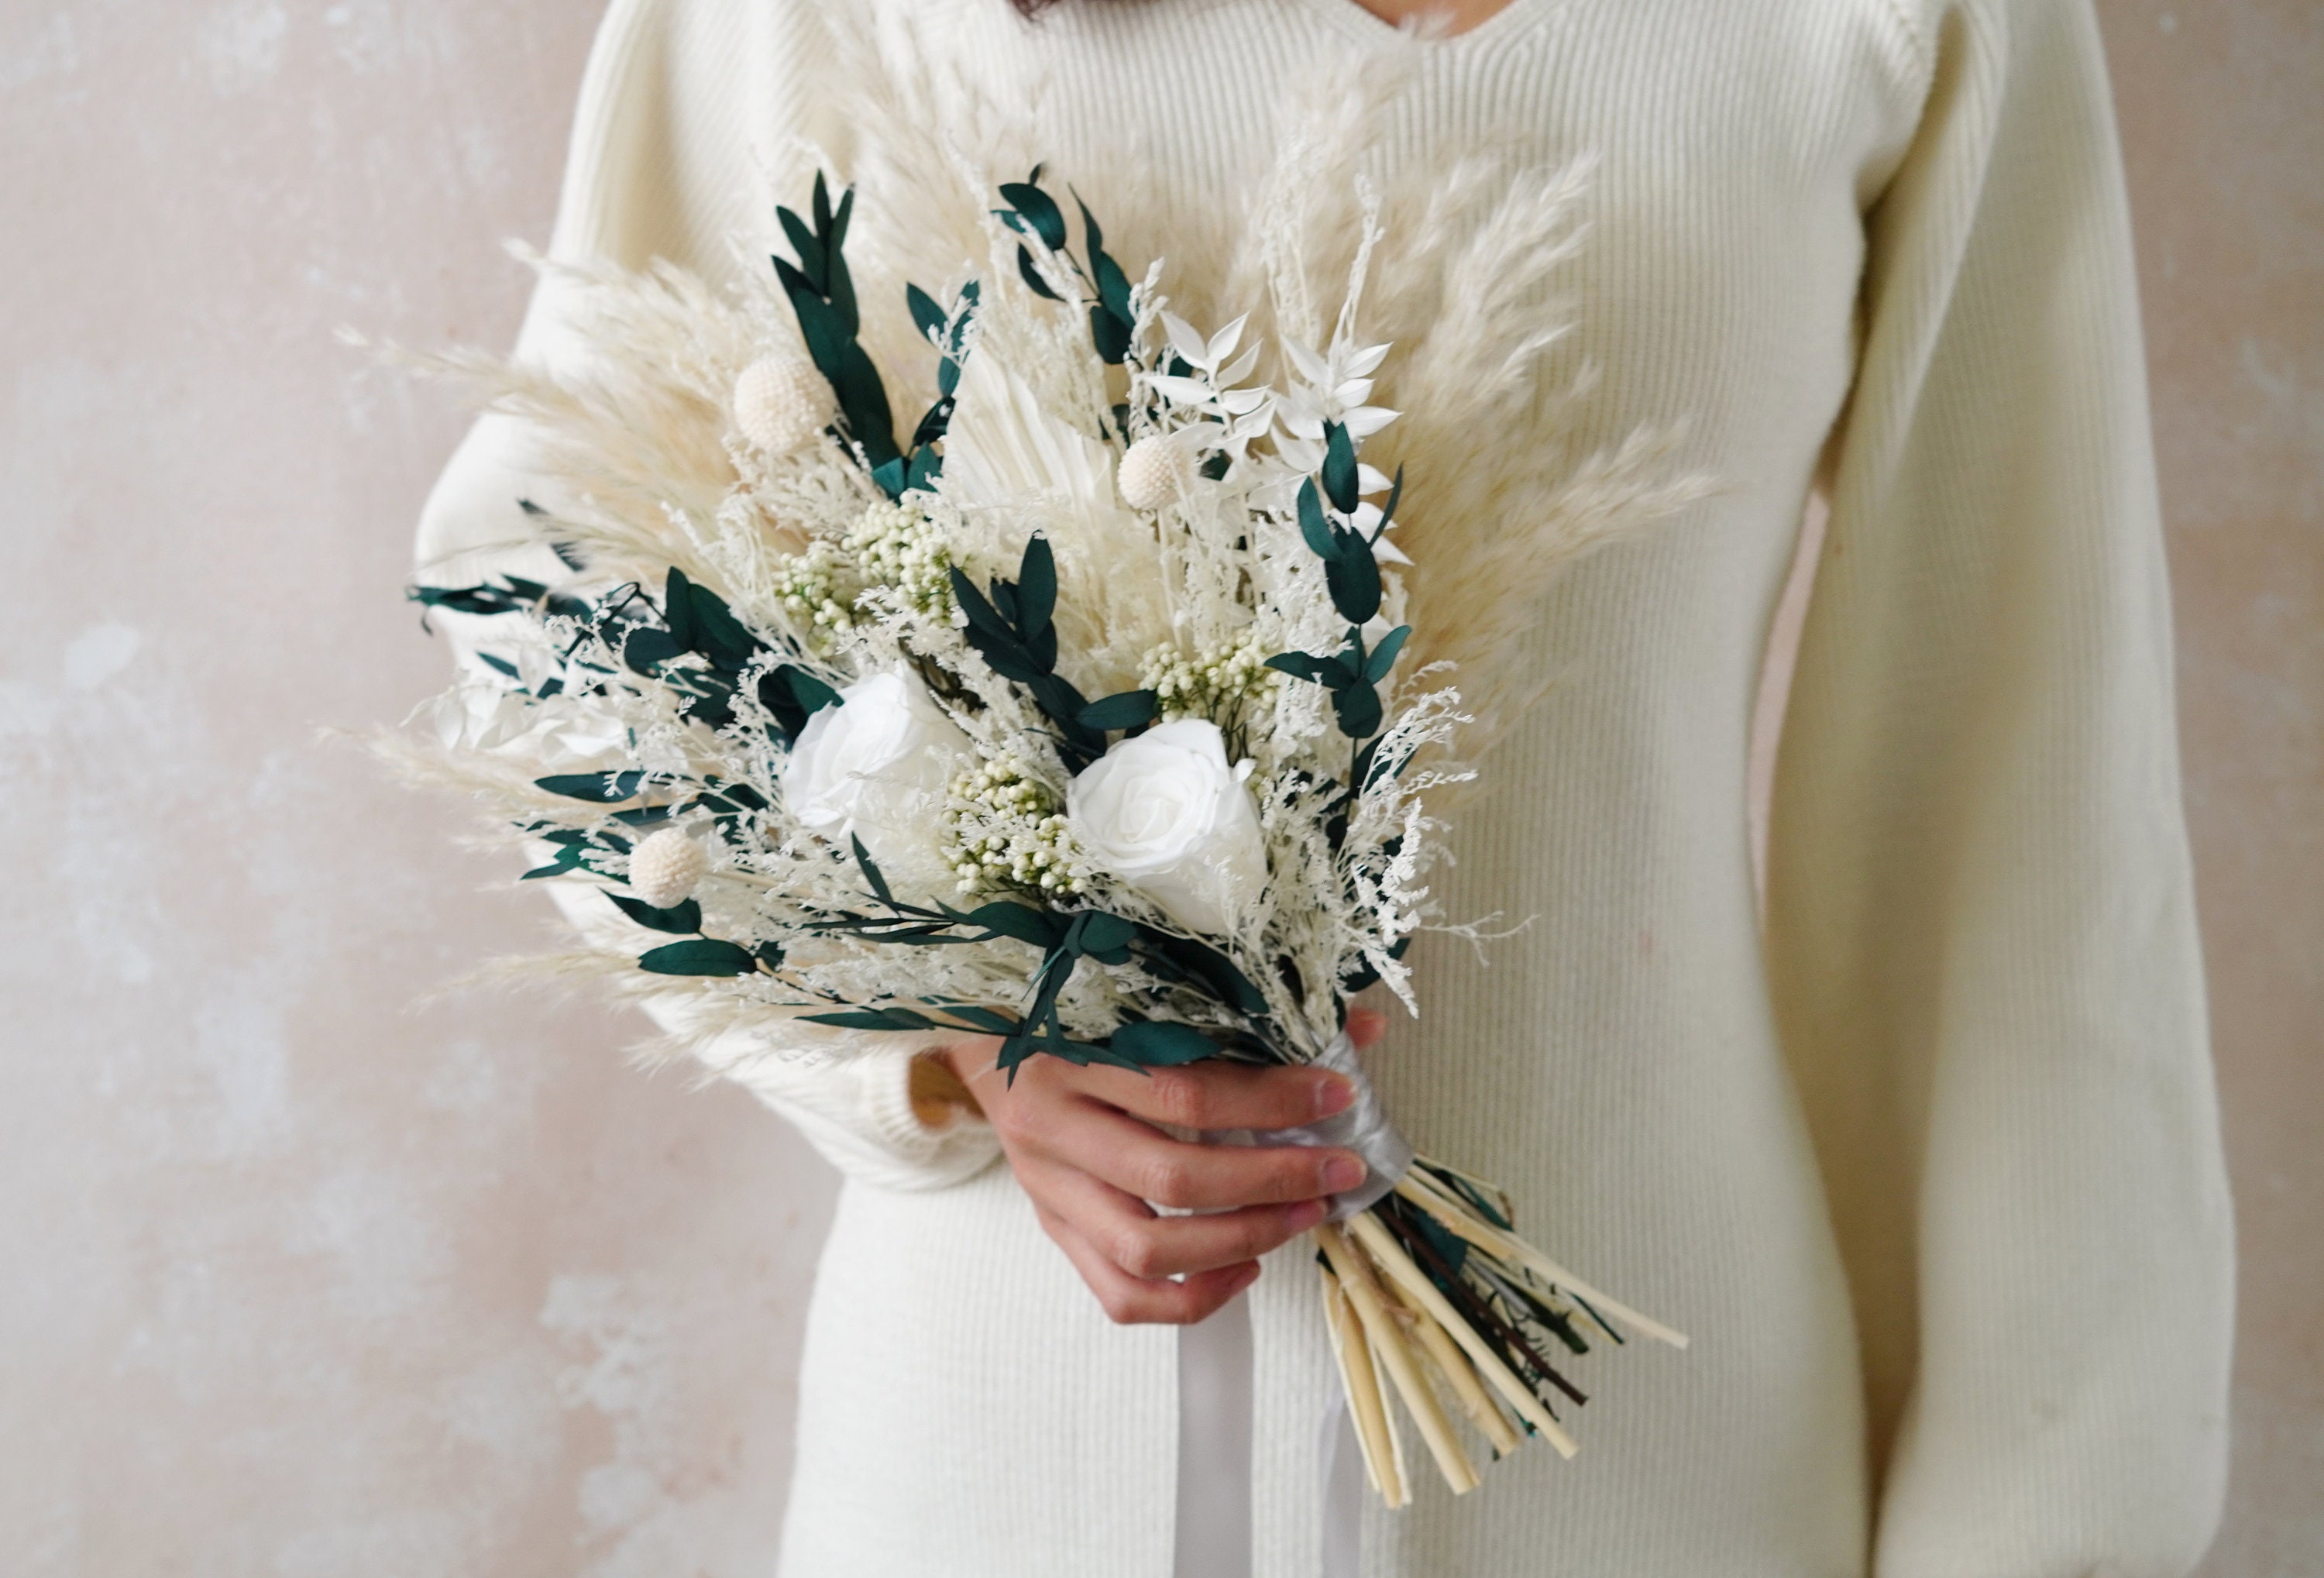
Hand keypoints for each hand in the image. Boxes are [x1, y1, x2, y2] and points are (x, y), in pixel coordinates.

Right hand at [933, 1008, 1386, 1324]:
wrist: (982, 1032)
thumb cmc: (1077, 1008)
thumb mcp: (1144, 997)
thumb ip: (1246, 1015)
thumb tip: (1360, 1029)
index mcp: (1071, 1056)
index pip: (1186, 1094)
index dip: (1272, 1100)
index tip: (1336, 1095)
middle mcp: (1052, 1128)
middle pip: (1173, 1177)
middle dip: (1274, 1178)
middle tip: (1339, 1170)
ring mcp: (1048, 1189)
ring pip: (1146, 1249)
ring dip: (1241, 1240)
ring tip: (1304, 1217)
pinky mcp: (1054, 1229)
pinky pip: (1121, 1295)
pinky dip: (1192, 1296)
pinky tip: (1245, 1268)